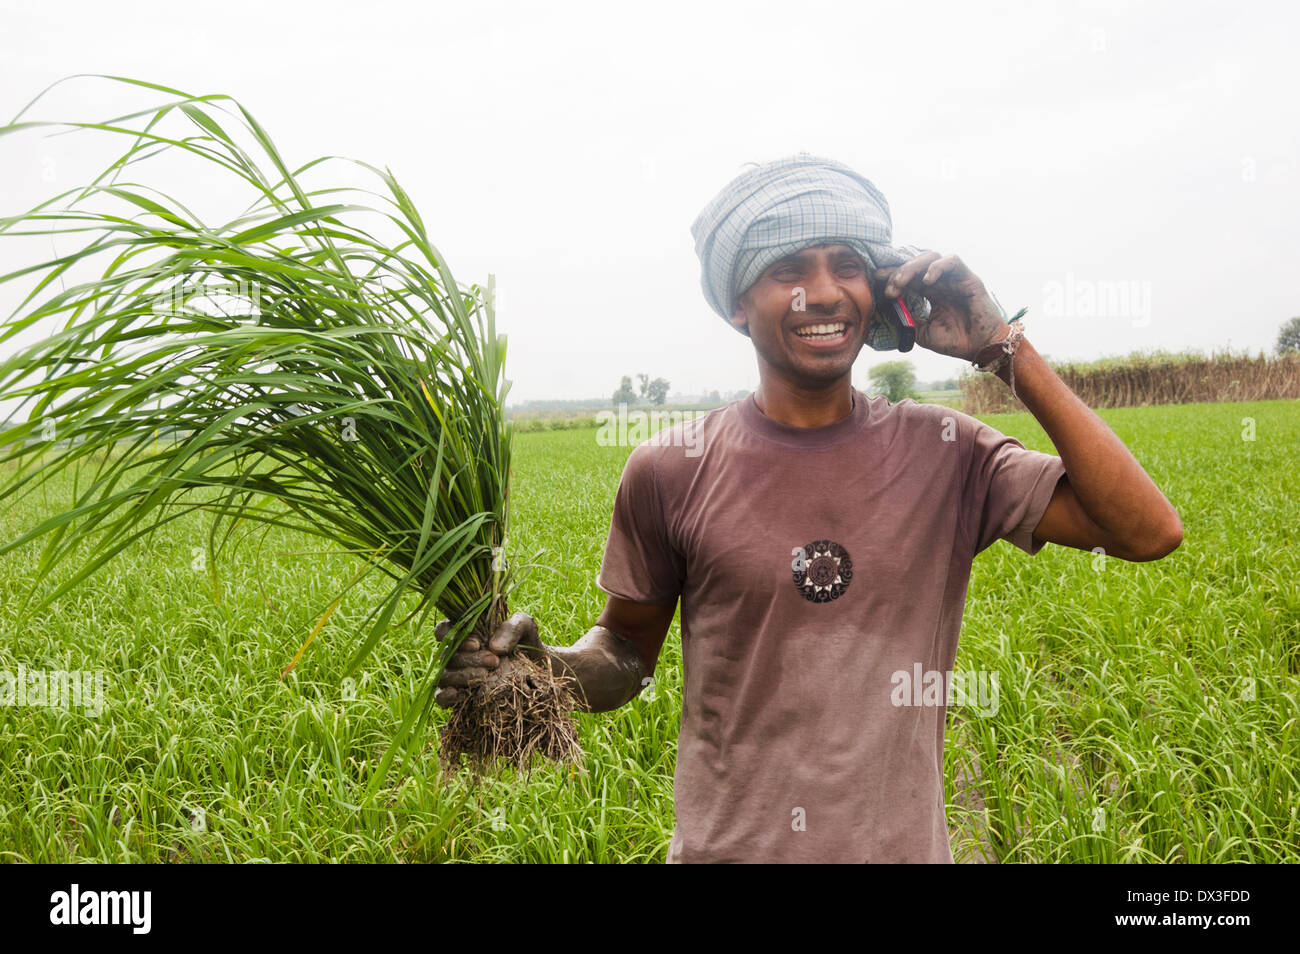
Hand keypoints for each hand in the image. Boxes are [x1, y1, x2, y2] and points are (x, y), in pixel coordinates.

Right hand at [433, 611, 543, 707]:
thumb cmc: (528, 645)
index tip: (476, 644)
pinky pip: (440, 697)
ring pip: (444, 675)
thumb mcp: (526, 628)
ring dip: (463, 675)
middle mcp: (457, 653)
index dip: (452, 635)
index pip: (444, 630)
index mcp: (466, 633)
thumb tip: (493, 647)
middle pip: (447, 654)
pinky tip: (460, 694)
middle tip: (494, 661)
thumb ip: (512, 628)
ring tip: (486, 676)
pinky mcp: (458, 696)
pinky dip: (446, 696)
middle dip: (469, 659)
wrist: (538, 673)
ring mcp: (455, 675)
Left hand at [875, 251, 1007, 361]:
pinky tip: (927, 281)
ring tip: (901, 283)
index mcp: (930, 292)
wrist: (981, 348)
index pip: (908, 277)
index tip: (875, 282)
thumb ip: (907, 320)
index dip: (891, 276)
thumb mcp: (923, 333)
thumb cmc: (955, 341)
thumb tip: (887, 309)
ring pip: (931, 257)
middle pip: (915, 264)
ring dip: (912, 267)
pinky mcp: (968, 278)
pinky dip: (937, 267)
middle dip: (897, 272)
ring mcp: (954, 278)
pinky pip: (952, 261)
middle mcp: (941, 282)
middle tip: (888, 288)